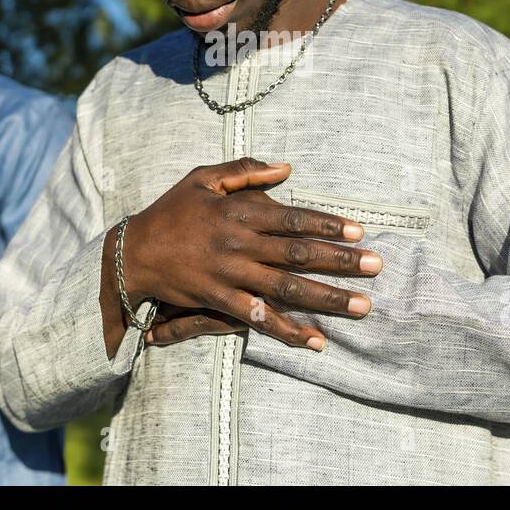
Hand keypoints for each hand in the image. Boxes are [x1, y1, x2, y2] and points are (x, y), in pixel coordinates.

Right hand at [118, 158, 381, 350]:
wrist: (132, 252)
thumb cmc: (171, 210)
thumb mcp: (203, 178)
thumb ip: (244, 169)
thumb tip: (286, 168)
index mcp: (239, 212)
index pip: (292, 218)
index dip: (327, 224)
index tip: (360, 230)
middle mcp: (239, 244)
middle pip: (299, 254)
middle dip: (340, 261)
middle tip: (376, 267)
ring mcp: (230, 275)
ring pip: (287, 289)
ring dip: (327, 299)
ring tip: (362, 306)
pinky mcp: (219, 300)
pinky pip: (259, 319)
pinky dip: (289, 331)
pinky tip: (317, 340)